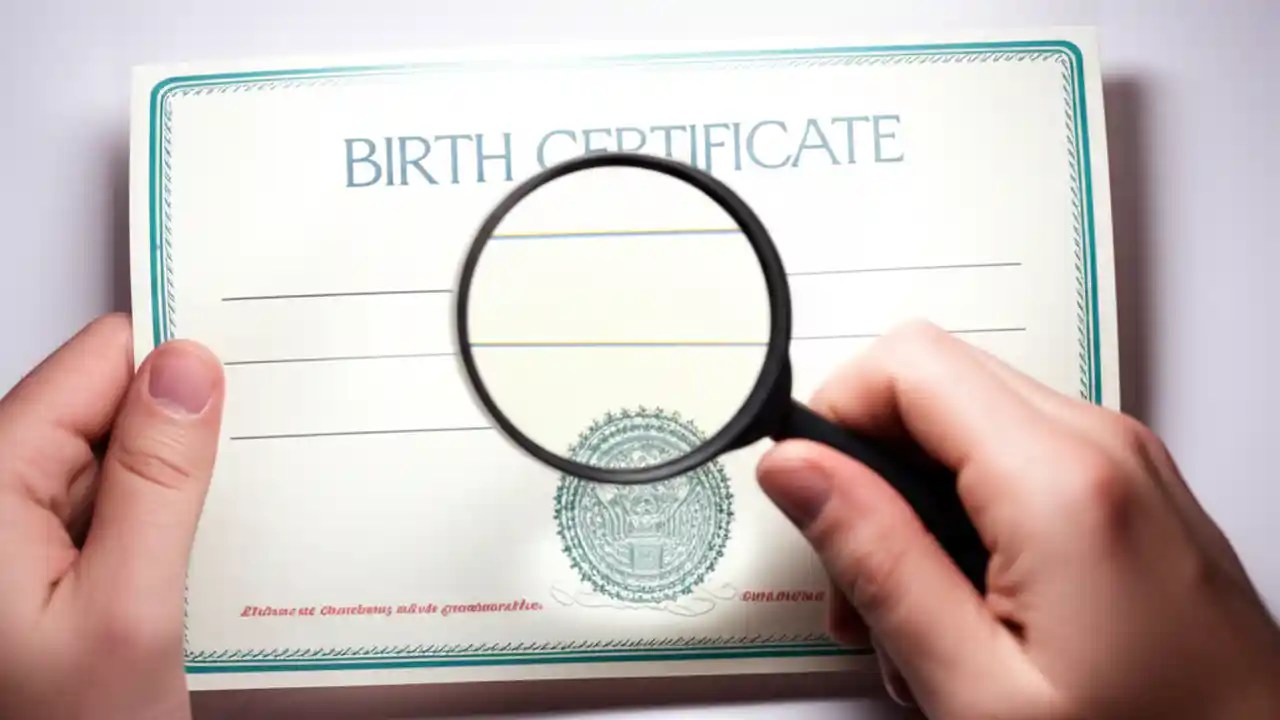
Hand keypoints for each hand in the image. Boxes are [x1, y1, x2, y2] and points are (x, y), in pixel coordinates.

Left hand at [0, 314, 224, 719]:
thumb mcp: (129, 613)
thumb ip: (159, 482)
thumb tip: (188, 370)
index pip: (94, 365)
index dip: (174, 368)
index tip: (244, 388)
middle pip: (107, 408)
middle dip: (181, 441)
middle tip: (221, 506)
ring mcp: (15, 533)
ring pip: (119, 460)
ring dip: (176, 491)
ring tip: (197, 559)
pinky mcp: (43, 564)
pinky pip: (116, 508)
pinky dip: (162, 527)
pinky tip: (183, 575)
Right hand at [757, 321, 1279, 718]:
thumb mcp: (978, 686)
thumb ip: (877, 560)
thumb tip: (797, 466)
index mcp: (1062, 482)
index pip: (905, 363)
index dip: (834, 415)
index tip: (811, 496)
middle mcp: (1104, 447)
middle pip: (932, 384)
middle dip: (868, 471)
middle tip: (861, 581)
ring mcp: (1126, 466)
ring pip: (966, 424)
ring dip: (914, 505)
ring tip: (918, 615)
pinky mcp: (1130, 492)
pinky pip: (1015, 460)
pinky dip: (966, 516)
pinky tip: (972, 606)